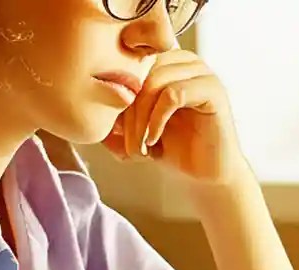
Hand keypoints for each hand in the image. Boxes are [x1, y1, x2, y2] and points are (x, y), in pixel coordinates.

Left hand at [101, 49, 246, 185]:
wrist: (204, 178)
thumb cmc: (171, 151)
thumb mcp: (132, 131)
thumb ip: (112, 117)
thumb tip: (84, 109)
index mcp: (164, 63)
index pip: (129, 64)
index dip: (117, 95)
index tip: (115, 130)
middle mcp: (184, 62)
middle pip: (141, 71)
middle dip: (127, 110)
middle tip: (129, 144)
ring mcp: (201, 74)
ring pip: (156, 81)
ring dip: (140, 118)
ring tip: (141, 146)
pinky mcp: (213, 91)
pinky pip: (175, 93)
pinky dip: (158, 119)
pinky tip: (155, 140)